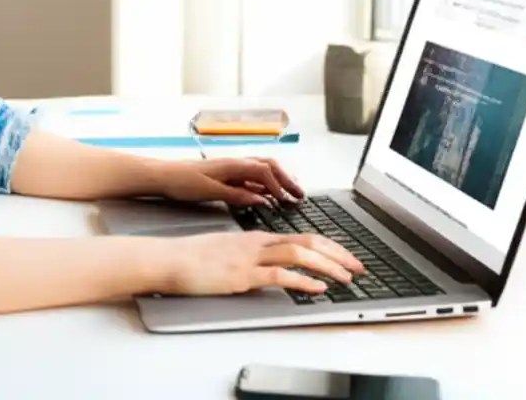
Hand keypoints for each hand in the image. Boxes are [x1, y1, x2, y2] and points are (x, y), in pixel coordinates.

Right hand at [153, 231, 364, 295]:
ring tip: (345, 278)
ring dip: (327, 266)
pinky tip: (316, 288)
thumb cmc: (191, 258)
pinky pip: (279, 275)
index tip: (345, 257)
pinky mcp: (241, 275)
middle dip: (338, 254)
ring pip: (299, 253)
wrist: (168, 259)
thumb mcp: (227, 251)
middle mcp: (257, 243)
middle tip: (358, 266)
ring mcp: (250, 258)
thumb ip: (249, 255)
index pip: (301, 236)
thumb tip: (267, 265)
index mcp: (256, 237)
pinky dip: (303, 281)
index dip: (329, 246)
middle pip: (308, 240)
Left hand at [158, 157, 306, 206]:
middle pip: (269, 166)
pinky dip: (264, 185)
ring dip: (278, 180)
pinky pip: (251, 177)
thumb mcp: (209, 192)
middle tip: (300, 195)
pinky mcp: (225, 175)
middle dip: (287, 179)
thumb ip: (237, 195)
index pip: (264, 172)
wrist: (161, 175)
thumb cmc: (181, 182)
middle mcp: (235, 163)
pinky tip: (268, 195)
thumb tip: (262, 200)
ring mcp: (231, 168)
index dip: (279, 186)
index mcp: (233, 165)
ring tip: (290, 194)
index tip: (288, 201)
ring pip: (262, 170)